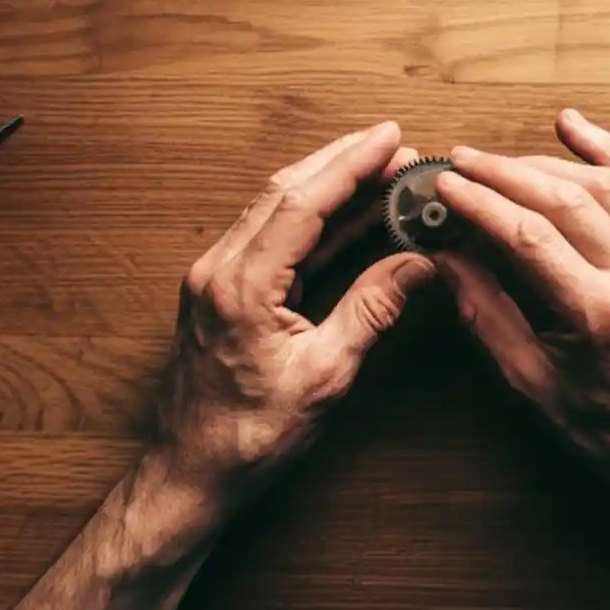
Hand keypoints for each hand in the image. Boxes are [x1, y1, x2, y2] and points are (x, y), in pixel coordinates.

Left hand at [153, 122, 434, 513]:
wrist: (190, 472)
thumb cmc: (249, 437)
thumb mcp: (324, 376)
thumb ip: (371, 311)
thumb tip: (419, 264)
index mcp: (241, 287)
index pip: (301, 202)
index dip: (351, 164)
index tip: (391, 138)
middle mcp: (218, 270)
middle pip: (284, 190)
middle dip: (343, 162)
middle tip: (395, 146)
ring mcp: (214, 277)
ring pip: (274, 208)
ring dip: (328, 186)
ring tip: (383, 173)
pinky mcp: (220, 290)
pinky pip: (269, 237)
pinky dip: (312, 219)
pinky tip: (348, 215)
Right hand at [434, 109, 609, 493]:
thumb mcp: (534, 385)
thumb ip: (488, 316)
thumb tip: (448, 261)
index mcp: (600, 316)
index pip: (528, 236)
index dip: (480, 203)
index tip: (445, 186)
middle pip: (562, 199)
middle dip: (503, 172)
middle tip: (459, 163)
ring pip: (602, 184)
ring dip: (546, 161)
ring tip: (499, 156)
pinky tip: (576, 128)